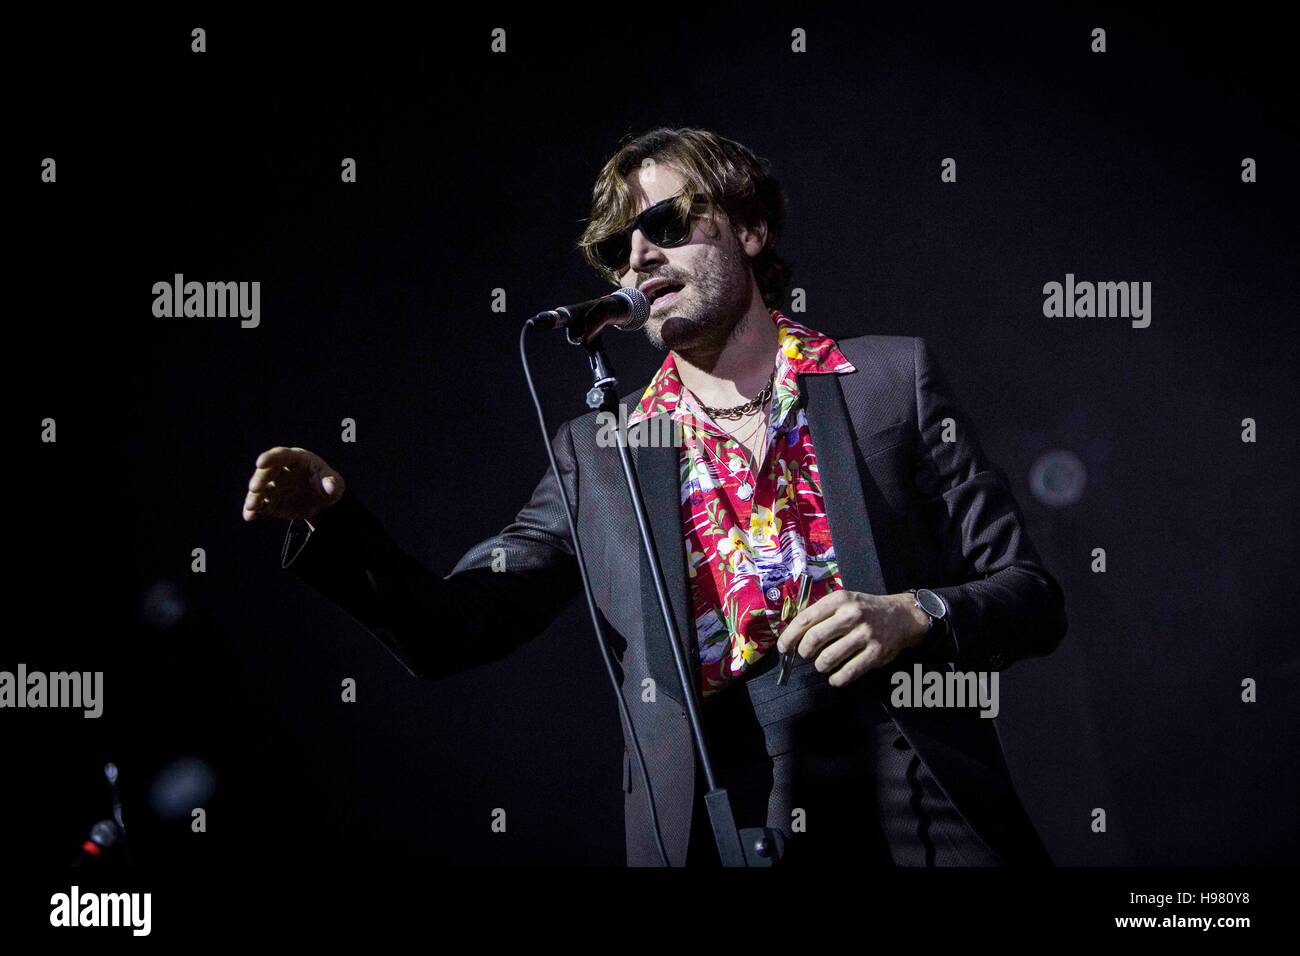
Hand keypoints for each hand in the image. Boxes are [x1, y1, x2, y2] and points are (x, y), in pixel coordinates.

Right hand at [242, 446, 345, 522]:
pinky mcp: (270, 501)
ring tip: (252, 506)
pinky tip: (250, 516)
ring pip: (259, 489)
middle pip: (267, 472)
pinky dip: (253, 510)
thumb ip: (333, 483)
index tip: (261, 462)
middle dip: (259, 479)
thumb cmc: (328, 485)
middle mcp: (281, 470)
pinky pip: (259, 505)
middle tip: (255, 488)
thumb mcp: (336, 484)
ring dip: (253, 497)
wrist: (322, 503)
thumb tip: (331, 485)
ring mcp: (274, 485)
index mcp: (297, 459)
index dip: (271, 458)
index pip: (282, 455)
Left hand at [776, 590, 930, 686]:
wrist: (902, 616)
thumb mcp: (844, 601)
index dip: (789, 636)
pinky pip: (848, 672)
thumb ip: (821, 614)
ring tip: (822, 664)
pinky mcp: (876, 653)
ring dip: (820, 666)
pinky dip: (837, 679)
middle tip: (805, 654)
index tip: (782, 647)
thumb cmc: (865, 609)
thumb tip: (793, 634)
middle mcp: (851, 615)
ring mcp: (865, 635)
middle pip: (814, 639)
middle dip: (803, 651)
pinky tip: (835, 677)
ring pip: (829, 658)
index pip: (805, 619)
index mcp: (839, 600)